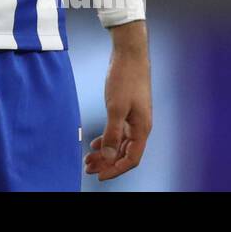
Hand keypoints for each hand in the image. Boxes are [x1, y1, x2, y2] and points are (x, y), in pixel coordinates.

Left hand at [85, 20, 151, 180]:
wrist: (129, 55)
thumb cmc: (125, 78)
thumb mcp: (116, 107)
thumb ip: (112, 132)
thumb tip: (109, 156)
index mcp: (142, 129)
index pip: (131, 159)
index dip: (116, 170)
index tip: (100, 176)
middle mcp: (140, 127)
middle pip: (124, 153)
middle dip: (107, 163)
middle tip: (88, 168)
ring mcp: (134, 119)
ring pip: (120, 143)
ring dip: (106, 152)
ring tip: (89, 159)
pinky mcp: (127, 110)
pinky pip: (118, 132)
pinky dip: (107, 139)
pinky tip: (95, 143)